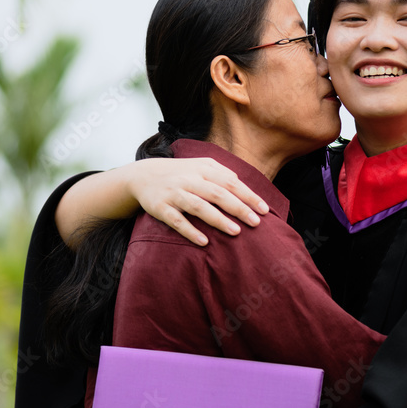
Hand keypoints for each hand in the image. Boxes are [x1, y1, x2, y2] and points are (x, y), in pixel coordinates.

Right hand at [124, 157, 268, 245]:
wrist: (142, 175)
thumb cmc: (179, 173)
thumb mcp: (199, 166)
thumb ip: (221, 172)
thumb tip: (242, 183)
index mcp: (202, 169)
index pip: (230, 182)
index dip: (248, 196)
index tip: (264, 210)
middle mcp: (189, 180)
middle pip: (218, 194)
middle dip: (238, 208)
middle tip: (256, 222)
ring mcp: (174, 194)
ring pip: (199, 206)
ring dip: (218, 219)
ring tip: (236, 232)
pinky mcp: (160, 208)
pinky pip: (176, 221)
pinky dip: (190, 231)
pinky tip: (204, 242)